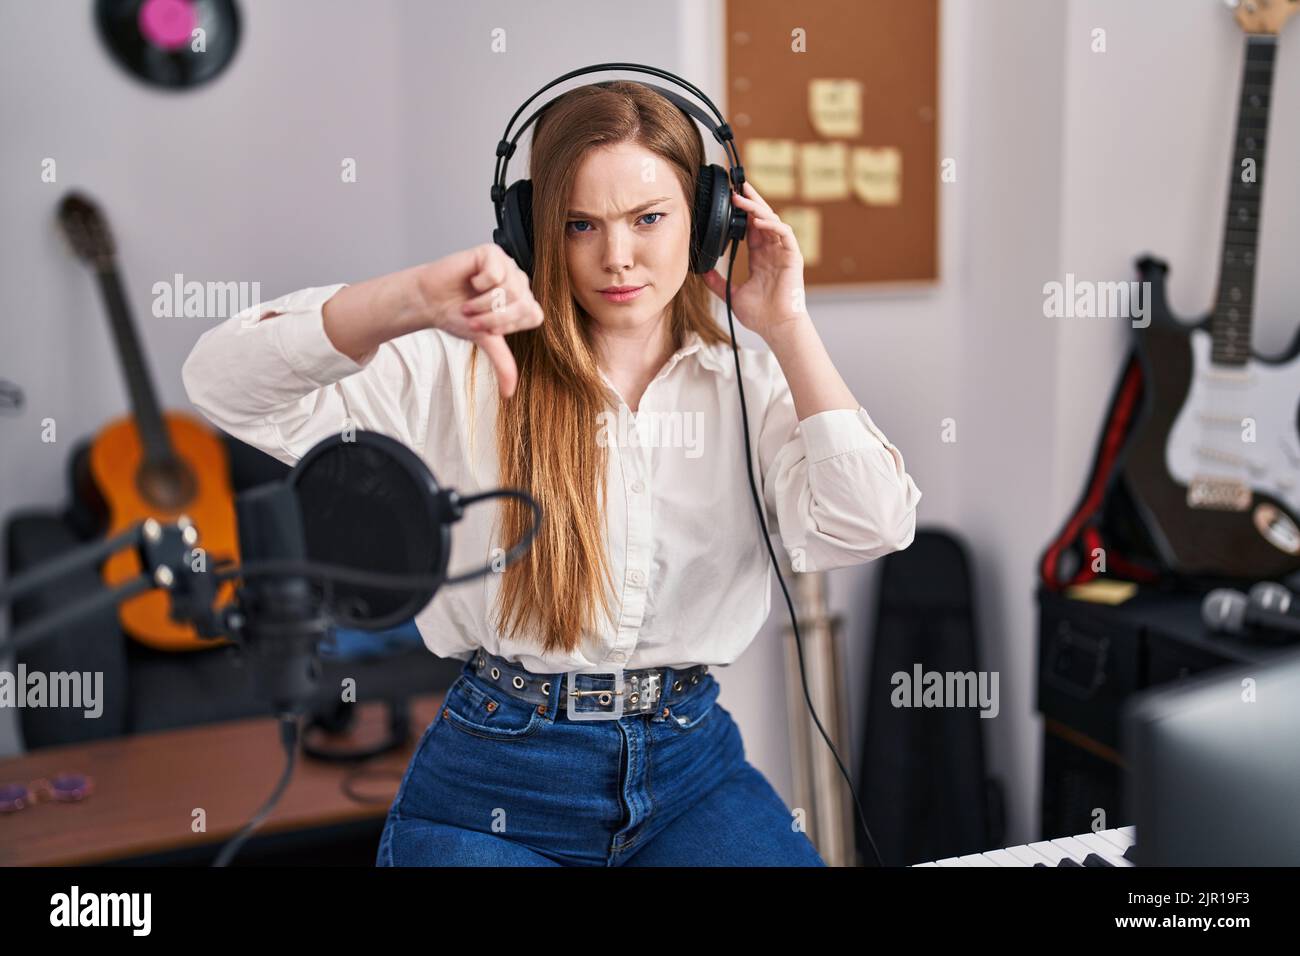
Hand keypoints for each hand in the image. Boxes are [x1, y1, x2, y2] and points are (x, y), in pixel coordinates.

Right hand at [417, 243, 541, 397]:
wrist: (429, 301)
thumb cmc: (457, 315)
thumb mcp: (484, 340)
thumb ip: (502, 362)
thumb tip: (510, 393)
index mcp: (523, 302)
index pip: (533, 316)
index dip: (507, 325)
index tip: (487, 327)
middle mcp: (519, 282)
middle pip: (523, 304)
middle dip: (494, 318)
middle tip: (473, 319)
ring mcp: (507, 266)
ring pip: (510, 290)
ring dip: (483, 303)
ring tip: (468, 303)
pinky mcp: (492, 253)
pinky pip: (497, 273)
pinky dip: (479, 284)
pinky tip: (470, 281)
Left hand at [700, 181, 806, 341]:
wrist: (776, 327)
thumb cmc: (760, 314)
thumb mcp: (731, 294)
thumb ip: (717, 281)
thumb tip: (701, 273)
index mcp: (760, 257)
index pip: (751, 227)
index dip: (742, 212)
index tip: (730, 198)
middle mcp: (772, 251)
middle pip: (762, 218)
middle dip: (750, 200)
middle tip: (737, 184)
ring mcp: (783, 253)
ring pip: (772, 221)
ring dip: (757, 208)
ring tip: (742, 197)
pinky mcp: (793, 257)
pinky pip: (785, 234)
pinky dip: (772, 225)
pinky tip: (759, 221)